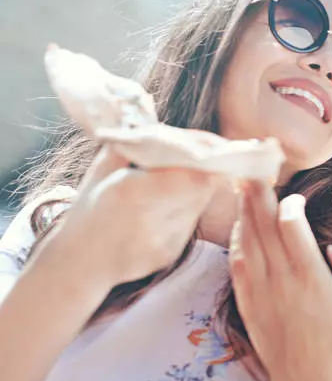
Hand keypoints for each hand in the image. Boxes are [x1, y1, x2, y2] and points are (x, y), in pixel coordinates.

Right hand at [52, 147, 217, 289]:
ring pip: (198, 204)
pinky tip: (163, 208)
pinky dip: (185, 210)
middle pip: (202, 187)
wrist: (79, 262)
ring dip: (195, 188)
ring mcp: (165, 239)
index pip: (191, 171)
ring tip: (173, 182)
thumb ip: (129, 143)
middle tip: (194, 157)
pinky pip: (189, 223)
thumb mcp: (103, 169)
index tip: (199, 144)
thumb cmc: (89, 210)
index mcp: (133, 192)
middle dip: (202, 169)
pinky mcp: (171, 253)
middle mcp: (153, 217)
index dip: (200, 155)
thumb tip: (150, 118)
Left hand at [229, 181, 331, 380]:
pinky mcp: (245, 298)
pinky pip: (236, 259)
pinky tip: (238, 221)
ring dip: (244, 208)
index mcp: (310, 276)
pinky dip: (236, 236)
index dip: (290, 203)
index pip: (292, 225)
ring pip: (247, 237)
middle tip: (252, 163)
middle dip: (257, 191)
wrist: (304, 377)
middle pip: (263, 223)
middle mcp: (281, 277)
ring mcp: (259, 287)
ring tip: (242, 182)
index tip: (294, 197)